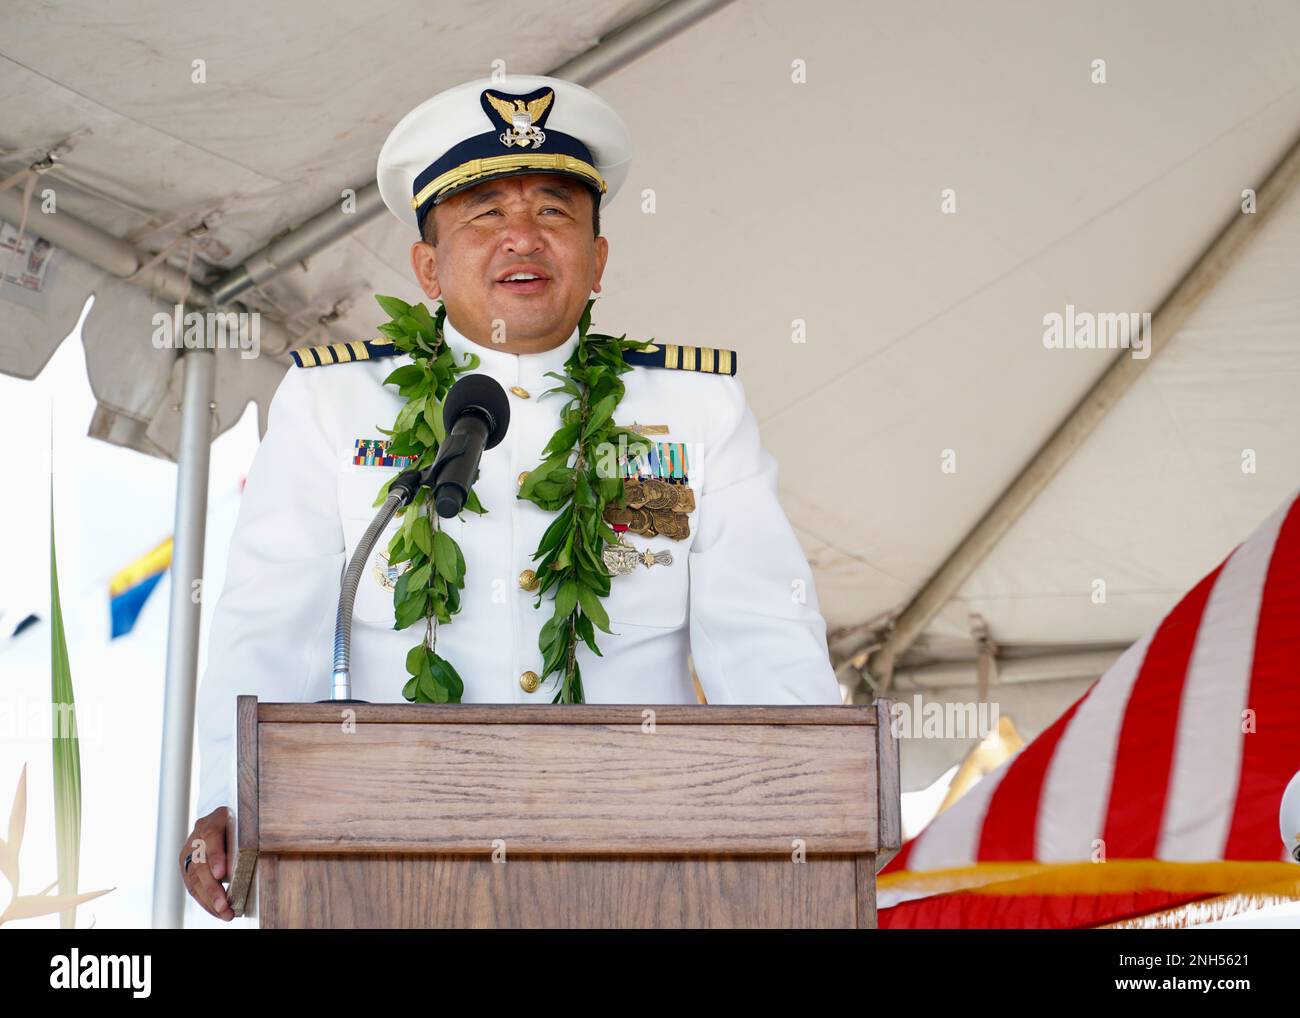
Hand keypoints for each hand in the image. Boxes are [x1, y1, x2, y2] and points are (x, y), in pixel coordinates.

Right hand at [180, 806, 235, 921]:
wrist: (223, 817)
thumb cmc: (241, 823)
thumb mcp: (244, 825)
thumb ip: (243, 841)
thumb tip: (243, 869)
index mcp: (215, 819)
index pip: (212, 836)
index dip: (215, 857)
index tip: (221, 875)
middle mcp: (199, 834)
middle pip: (201, 863)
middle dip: (213, 888)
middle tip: (225, 906)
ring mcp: (190, 849)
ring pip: (195, 877)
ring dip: (209, 900)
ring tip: (224, 913)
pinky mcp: (185, 864)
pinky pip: (192, 885)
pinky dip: (205, 900)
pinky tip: (217, 911)